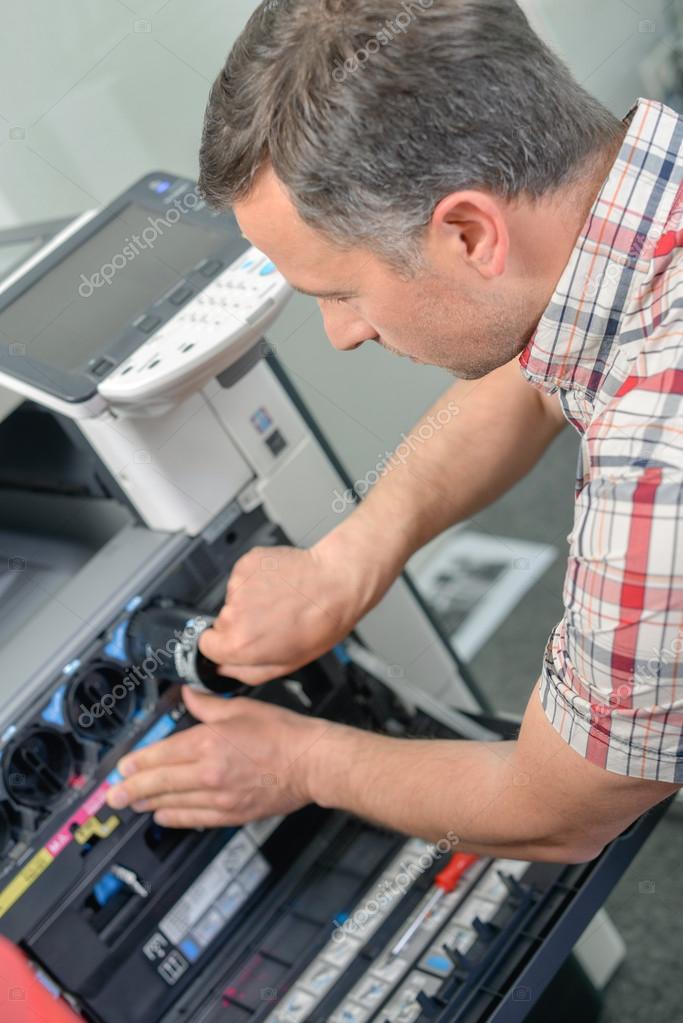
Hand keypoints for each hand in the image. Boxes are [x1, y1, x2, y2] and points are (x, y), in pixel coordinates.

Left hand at [105, 686, 334, 827]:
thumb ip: (208, 704)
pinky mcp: (232, 814)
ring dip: (148, 804)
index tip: (123, 767)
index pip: (160, 756)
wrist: (311, 763)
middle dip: (132, 789)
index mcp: (207, 743)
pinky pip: (195, 818)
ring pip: (173, 803)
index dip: (137, 763)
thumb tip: (189, 694)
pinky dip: (175, 818)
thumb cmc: (283, 734)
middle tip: (113, 795)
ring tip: (132, 805)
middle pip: (159, 783)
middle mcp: (208, 774)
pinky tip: (163, 817)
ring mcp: (219, 797)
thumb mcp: (241, 708)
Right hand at [198, 529, 388, 684]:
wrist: (336, 584)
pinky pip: (243, 577)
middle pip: (221, 622)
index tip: (241, 641)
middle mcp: (233, 613)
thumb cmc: (319, 623)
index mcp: (238, 643)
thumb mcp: (285, 665)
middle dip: (241, 624)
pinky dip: (257, 581)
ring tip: (280, 603)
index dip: (225, 646)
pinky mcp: (246, 563)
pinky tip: (279, 586)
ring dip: (251, 601)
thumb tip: (223, 670)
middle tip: (272, 622)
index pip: (205, 646)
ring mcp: (238, 584)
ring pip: (234, 599)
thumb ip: (246, 672)